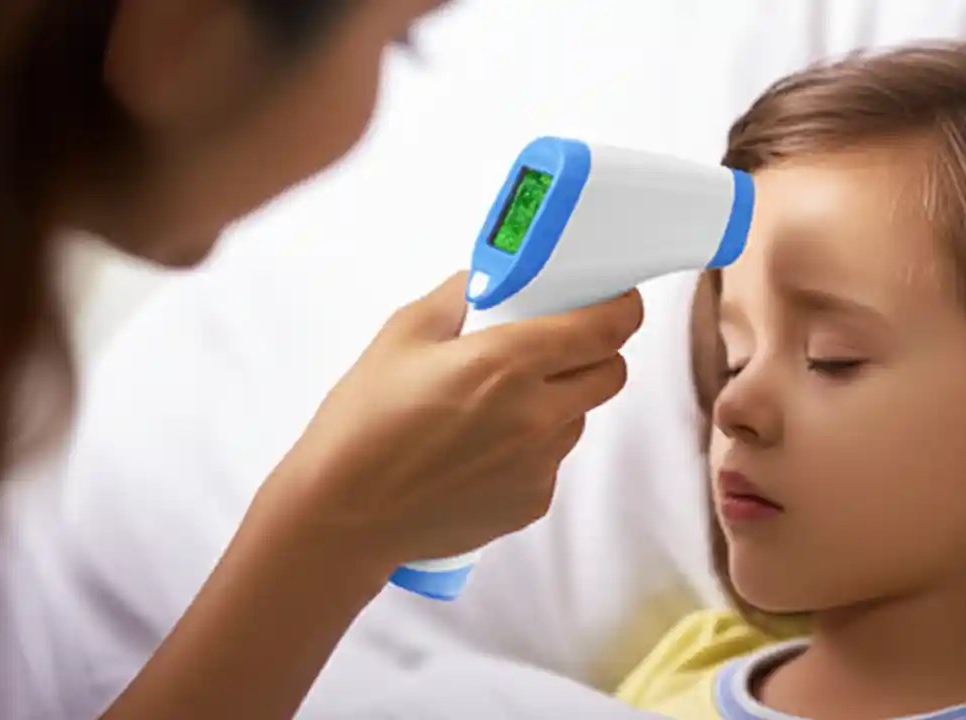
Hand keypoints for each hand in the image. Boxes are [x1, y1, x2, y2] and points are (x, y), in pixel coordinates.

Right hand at [262, 271, 643, 586]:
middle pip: (610, 373)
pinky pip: (552, 461)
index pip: (606, 328)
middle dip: (595, 352)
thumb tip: (488, 281)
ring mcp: (539, 465)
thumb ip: (458, 297)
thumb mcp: (401, 335)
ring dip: (561, 401)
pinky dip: (533, 448)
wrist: (343, 516)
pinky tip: (483, 449)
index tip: (617, 299)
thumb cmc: (362, 424)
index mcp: (508, 363)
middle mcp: (537, 416)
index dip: (622, 308)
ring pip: (579, 418)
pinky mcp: (531, 503)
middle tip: (557, 345)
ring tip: (502, 403)